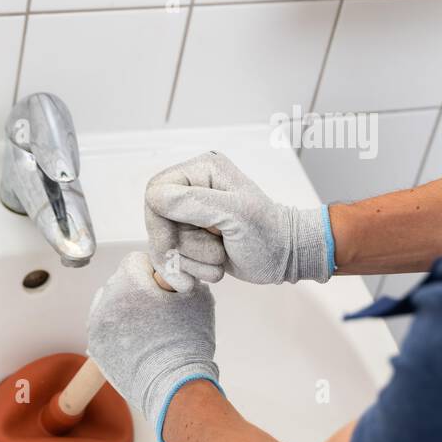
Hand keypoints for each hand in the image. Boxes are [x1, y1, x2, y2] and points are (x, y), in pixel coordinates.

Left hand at [86, 251, 220, 441]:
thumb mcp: (196, 297)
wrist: (173, 385)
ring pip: (109, 304)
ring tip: (146, 325)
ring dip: (125, 308)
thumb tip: (177, 274)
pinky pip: (105, 328)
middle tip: (158, 306)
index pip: (136, 260)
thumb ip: (182, 277)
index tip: (164, 285)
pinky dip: (117, 330)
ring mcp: (98, 324)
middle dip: (137, 289)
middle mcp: (107, 298)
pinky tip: (136, 340)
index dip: (154, 270)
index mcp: (129, 280)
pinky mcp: (96, 347)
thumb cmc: (187, 340)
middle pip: (121, 282)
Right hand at [144, 151, 332, 291]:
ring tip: (222, 259)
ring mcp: (190, 215)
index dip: (160, 222)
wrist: (285, 257)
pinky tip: (215, 270)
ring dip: (192, 262)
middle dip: (179, 248)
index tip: (175, 245)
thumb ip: (196, 202)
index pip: (155, 193)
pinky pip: (173, 259)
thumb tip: (156, 198)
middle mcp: (192, 188)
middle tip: (212, 258)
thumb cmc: (269, 233)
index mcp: (201, 170)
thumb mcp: (237, 213)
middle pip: (155, 222)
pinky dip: (192, 271)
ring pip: (164, 244)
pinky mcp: (191, 237)